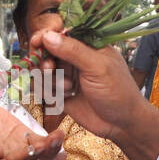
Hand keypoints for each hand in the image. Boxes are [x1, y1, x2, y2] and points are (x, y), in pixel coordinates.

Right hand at [0, 101, 65, 159]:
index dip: (27, 157)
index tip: (37, 146)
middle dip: (44, 155)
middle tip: (53, 141)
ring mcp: (21, 151)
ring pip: (40, 157)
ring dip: (51, 149)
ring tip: (58, 136)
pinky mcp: (26, 140)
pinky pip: (42, 143)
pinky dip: (52, 141)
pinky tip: (59, 133)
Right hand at [27, 30, 150, 143]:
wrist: (122, 125)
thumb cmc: (118, 92)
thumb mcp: (98, 67)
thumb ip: (73, 51)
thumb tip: (48, 36)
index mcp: (88, 46)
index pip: (62, 34)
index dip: (46, 36)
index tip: (36, 42)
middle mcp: (76, 59)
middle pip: (47, 52)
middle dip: (45, 60)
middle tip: (49, 69)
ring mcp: (69, 76)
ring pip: (44, 71)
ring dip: (51, 80)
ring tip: (68, 88)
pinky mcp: (62, 94)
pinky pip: (45, 89)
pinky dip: (48, 92)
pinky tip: (63, 98)